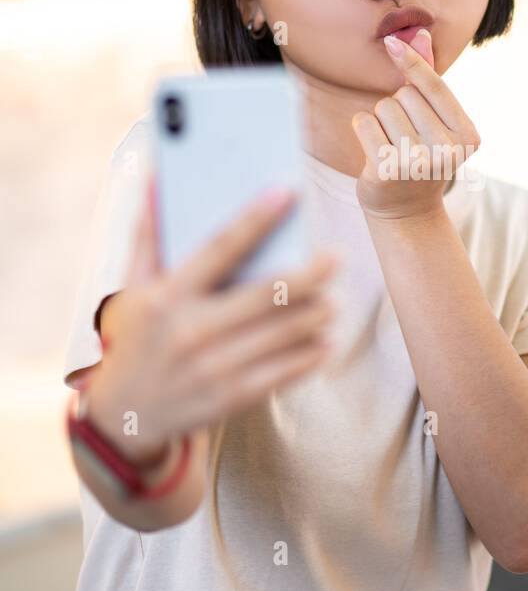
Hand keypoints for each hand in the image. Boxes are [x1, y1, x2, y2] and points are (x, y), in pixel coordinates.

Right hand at [85, 174, 341, 463]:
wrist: (126, 413)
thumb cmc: (137, 335)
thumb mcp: (132, 287)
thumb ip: (148, 235)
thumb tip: (157, 177)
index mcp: (166, 296)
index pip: (220, 248)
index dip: (256, 218)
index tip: (287, 192)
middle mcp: (191, 330)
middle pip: (267, 293)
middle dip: (310, 273)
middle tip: (337, 257)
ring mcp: (214, 367)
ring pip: (285, 332)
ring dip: (317, 313)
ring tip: (332, 300)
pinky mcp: (232, 396)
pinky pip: (285, 371)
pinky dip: (311, 354)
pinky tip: (325, 339)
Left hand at [350, 27, 480, 220]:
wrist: (406, 212)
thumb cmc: (422, 157)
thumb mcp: (435, 123)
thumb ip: (428, 80)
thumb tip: (420, 32)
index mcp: (468, 136)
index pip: (436, 86)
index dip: (412, 62)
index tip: (392, 42)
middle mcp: (447, 150)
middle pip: (405, 95)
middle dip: (398, 107)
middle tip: (406, 137)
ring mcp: (418, 162)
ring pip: (383, 107)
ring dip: (380, 120)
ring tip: (392, 145)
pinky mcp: (388, 169)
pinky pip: (364, 123)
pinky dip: (363, 130)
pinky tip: (374, 150)